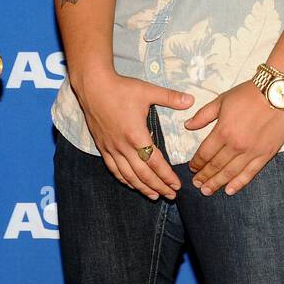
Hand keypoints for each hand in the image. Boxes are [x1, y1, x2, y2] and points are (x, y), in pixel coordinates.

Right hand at [75, 69, 193, 199]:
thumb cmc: (121, 88)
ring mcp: (111, 148)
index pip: (155, 163)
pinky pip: (113, 169)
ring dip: (142, 188)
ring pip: (128, 175)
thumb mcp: (148, 91)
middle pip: (143, 174)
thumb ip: (170, 98)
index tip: (177, 186)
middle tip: (171, 196)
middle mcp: (123, 146)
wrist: (93, 86)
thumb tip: (191, 100)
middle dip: (159, 187)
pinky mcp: (102, 147)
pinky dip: (124, 180)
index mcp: (137, 135)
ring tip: (155, 196)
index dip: (167, 176)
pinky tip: (131, 184)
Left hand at [185, 80, 283, 196]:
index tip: (192, 168)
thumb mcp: (221, 100)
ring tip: (207, 191)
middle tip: (197, 184)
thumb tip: (187, 125)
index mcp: (223, 131)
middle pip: (216, 165)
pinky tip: (230, 190)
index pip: (205, 153)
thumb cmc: (248, 94)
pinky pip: (250, 173)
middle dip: (204, 176)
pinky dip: (239, 183)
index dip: (197, 162)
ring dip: (217, 183)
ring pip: (231, 173)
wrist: (277, 92)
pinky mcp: (266, 154)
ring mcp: (252, 151)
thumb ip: (203, 115)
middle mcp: (236, 145)